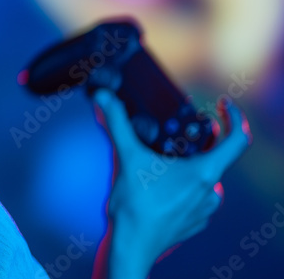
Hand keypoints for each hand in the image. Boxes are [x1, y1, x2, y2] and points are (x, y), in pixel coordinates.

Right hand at [92, 89, 250, 276]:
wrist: (131, 244)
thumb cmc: (136, 207)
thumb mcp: (127, 157)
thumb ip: (118, 123)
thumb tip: (107, 100)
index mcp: (204, 172)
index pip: (237, 140)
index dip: (234, 118)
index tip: (223, 107)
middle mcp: (211, 191)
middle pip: (216, 156)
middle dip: (199, 141)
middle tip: (179, 133)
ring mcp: (204, 208)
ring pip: (206, 177)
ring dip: (190, 164)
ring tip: (165, 160)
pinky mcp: (195, 221)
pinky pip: (197, 196)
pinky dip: (184, 185)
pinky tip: (162, 184)